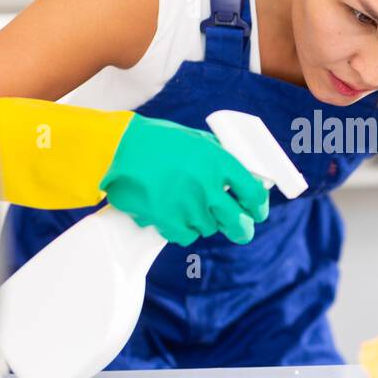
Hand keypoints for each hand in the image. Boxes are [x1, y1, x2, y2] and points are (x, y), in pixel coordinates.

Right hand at [99, 114, 268, 245]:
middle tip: (240, 230)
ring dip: (202, 221)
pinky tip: (171, 214)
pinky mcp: (168, 222)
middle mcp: (208, 187)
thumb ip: (221, 159)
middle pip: (238, 222)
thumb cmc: (158, 142)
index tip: (257, 212)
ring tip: (184, 204)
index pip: (254, 194)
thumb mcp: (197, 141)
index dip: (258, 207)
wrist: (118, 150)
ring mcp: (189, 207)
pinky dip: (180, 229)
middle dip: (242, 229)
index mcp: (220, 162)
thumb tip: (244, 175)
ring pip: (208, 228)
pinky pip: (185, 236)